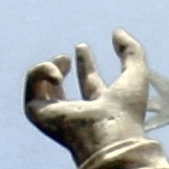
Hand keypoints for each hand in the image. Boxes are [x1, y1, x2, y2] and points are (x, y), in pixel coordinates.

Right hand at [24, 33, 156, 160]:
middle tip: (66, 57)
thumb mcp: (136, 73)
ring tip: (63, 62)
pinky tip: (57, 73)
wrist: (108, 135)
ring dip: (46, 69)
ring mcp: (57, 114)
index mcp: (100, 105)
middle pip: (61, 87)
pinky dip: (40, 72)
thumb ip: (131, 51)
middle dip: (59, 67)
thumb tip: (117, 32)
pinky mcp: (39, 115)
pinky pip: (32, 86)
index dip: (85, 63)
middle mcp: (77, 111)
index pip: (89, 82)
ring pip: (41, 87)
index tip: (82, 46)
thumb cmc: (126, 112)